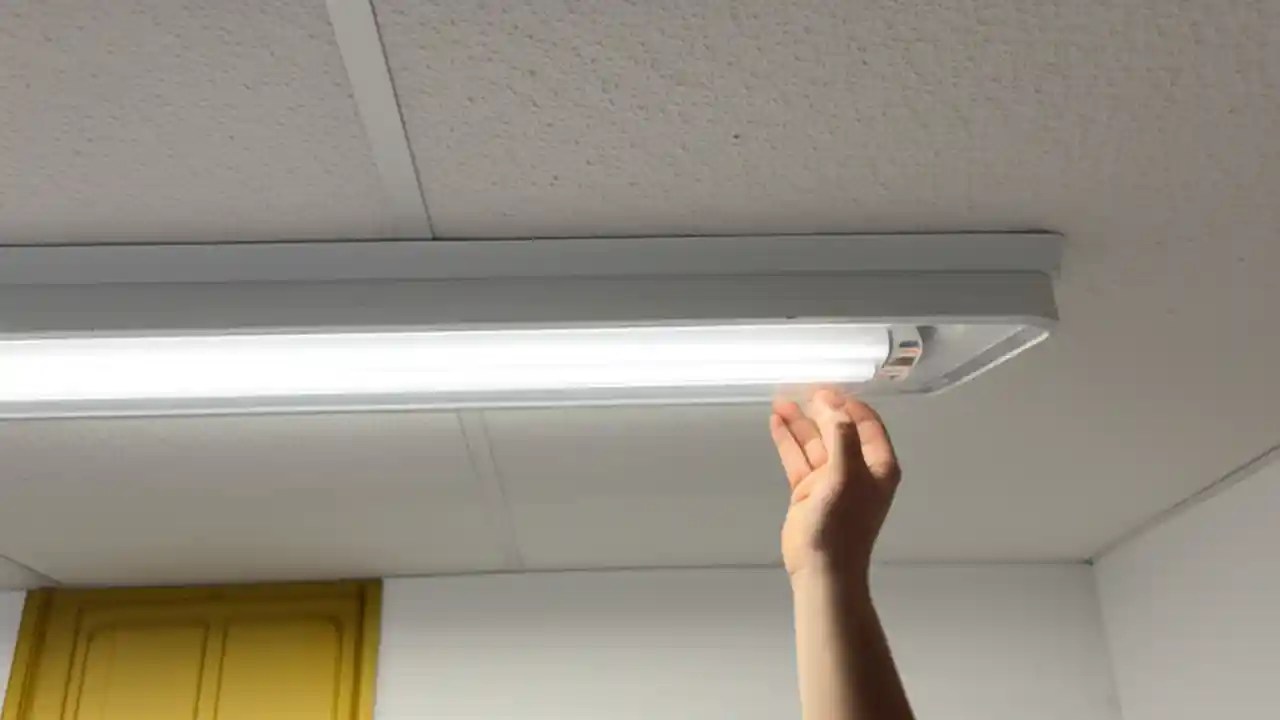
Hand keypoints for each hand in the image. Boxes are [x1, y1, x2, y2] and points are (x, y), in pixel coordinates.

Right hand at [770, 389, 901, 581]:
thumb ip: (841, 436)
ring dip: (799, 422)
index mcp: (877, 465)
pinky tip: (777, 422)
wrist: (822, 569)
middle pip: (838, 429)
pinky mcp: (808, 490)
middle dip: (820, 409)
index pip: (866, 423)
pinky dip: (788, 440)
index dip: (847, 404)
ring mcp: (830, 479)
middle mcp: (856, 468)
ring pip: (814, 442)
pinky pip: (798, 458)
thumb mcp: (846, 475)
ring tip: (780, 400)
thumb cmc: (842, 523)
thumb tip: (830, 404)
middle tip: (800, 388)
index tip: (826, 389)